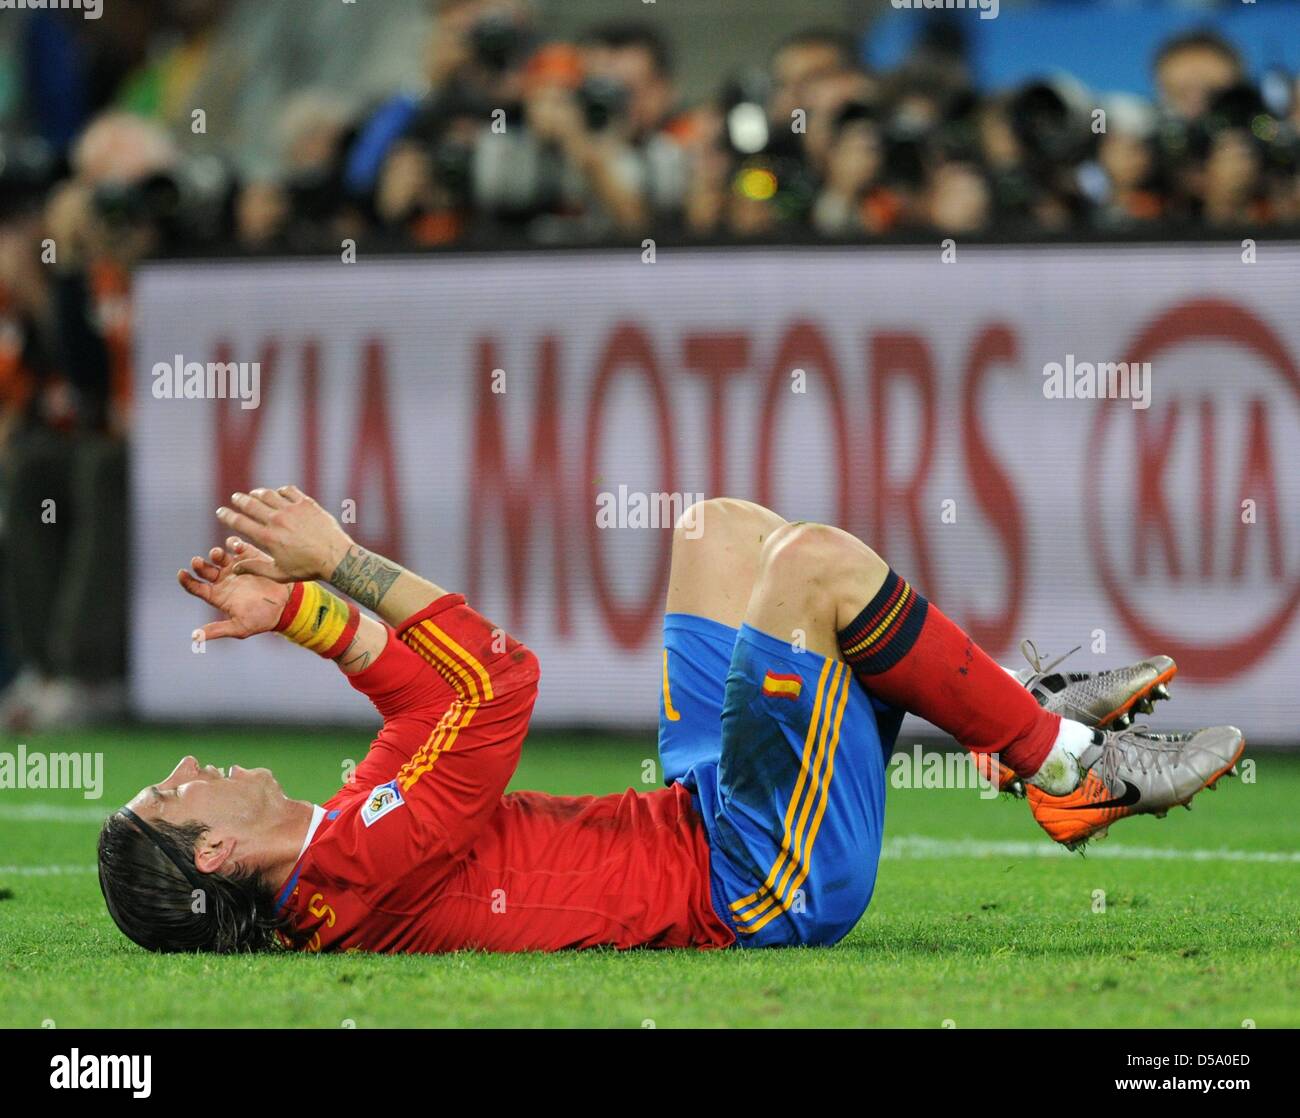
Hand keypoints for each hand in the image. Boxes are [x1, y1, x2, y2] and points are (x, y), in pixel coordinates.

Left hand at [177, 541, 290, 640]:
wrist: (287, 606)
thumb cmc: (263, 619)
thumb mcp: (239, 627)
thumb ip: (218, 630)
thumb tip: (194, 637)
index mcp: (218, 596)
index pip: (196, 587)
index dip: (187, 581)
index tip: (181, 573)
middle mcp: (224, 580)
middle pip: (205, 570)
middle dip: (199, 565)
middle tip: (198, 561)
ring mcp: (237, 568)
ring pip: (219, 557)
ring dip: (215, 554)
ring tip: (218, 554)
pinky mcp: (251, 557)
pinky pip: (239, 547)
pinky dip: (235, 544)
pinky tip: (234, 546)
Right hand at [215, 486, 351, 581]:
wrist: (336, 557)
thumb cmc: (307, 569)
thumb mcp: (279, 573)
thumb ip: (256, 568)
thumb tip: (235, 568)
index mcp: (267, 537)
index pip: (240, 522)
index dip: (227, 516)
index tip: (221, 512)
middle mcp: (277, 520)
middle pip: (250, 504)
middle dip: (239, 500)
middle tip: (235, 498)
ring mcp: (292, 510)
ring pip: (268, 495)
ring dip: (257, 493)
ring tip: (253, 494)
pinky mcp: (306, 503)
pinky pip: (288, 491)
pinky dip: (280, 491)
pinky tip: (278, 493)